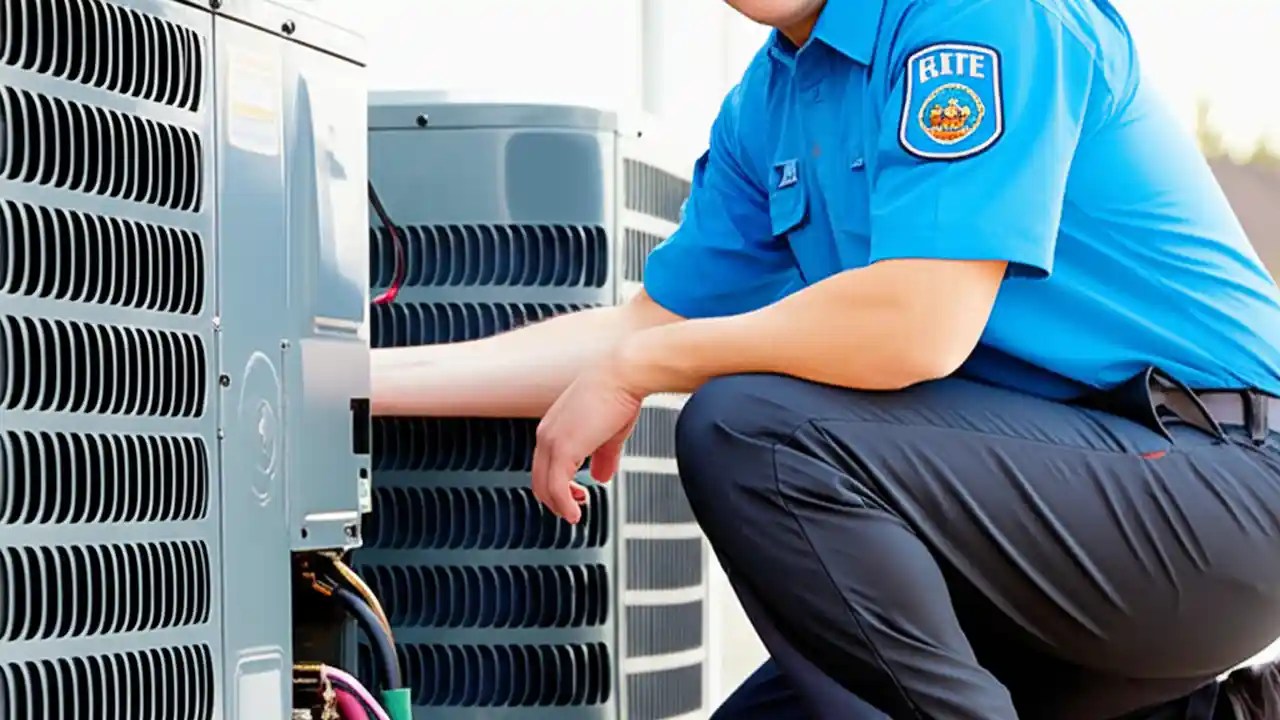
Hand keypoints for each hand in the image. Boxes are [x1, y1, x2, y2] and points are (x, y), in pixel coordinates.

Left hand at [532, 358, 645, 523]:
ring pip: (544, 486)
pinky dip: (564, 505)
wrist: (623, 376)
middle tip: (575, 510)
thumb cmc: (619, 395)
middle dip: (556, 500)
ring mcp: (552, 442)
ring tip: (575, 515)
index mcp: (554, 427)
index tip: (577, 494)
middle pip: (539, 480)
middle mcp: (547, 434)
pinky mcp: (562, 449)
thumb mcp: (609, 433)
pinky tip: (575, 513)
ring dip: (560, 506)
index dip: (558, 486)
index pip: (545, 466)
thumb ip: (603, 457)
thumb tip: (602, 477)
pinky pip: (556, 487)